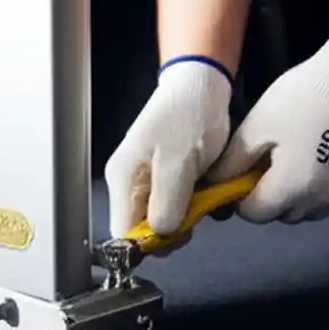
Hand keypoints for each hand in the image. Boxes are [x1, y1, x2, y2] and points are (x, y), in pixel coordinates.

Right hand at [104, 59, 231, 243]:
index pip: (122, 233)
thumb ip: (167, 202)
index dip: (148, 243)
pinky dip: (191, 207)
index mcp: (123, 180)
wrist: (201, 86)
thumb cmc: (187, 118)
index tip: (179, 232)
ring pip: (160, 220)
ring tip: (205, 201)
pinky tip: (206, 195)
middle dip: (171, 231)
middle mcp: (129, 185)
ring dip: (185, 219)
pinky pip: (173, 207)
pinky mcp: (164, 180)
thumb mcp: (179, 162)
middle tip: (197, 214)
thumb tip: (160, 234)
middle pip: (141, 230)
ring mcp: (146, 183)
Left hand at [208, 25, 328, 222]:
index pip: (254, 214)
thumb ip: (231, 164)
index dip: (240, 197)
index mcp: (292, 189)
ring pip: (304, 211)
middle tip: (261, 164)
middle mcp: (319, 199)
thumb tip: (214, 185)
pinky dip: (310, 190)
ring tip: (284, 162)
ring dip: (289, 197)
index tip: (238, 174)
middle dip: (265, 198)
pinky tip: (306, 161)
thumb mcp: (256, 129)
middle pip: (280, 215)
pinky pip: (324, 199)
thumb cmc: (300, 100)